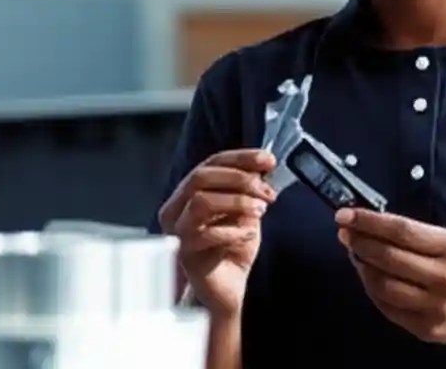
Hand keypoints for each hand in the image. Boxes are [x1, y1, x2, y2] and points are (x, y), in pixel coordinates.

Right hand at [158, 149, 276, 317]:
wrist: (229, 289)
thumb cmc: (233, 248)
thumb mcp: (245, 211)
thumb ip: (249, 189)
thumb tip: (263, 165)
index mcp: (191, 192)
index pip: (211, 162)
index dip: (240, 157)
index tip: (268, 160)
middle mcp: (177, 208)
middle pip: (200, 177)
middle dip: (239, 178)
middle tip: (266, 191)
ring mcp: (178, 231)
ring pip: (201, 202)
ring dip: (236, 202)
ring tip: (260, 211)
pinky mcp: (184, 254)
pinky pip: (206, 235)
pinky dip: (232, 232)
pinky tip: (247, 236)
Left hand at [336, 208, 445, 345]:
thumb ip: (418, 236)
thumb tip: (372, 226)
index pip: (402, 231)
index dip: (369, 222)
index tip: (346, 215)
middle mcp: (445, 278)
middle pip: (389, 257)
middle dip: (360, 242)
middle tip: (345, 232)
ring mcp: (435, 307)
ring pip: (383, 285)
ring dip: (361, 267)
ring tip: (355, 253)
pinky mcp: (426, 329)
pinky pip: (387, 307)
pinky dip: (371, 289)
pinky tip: (367, 276)